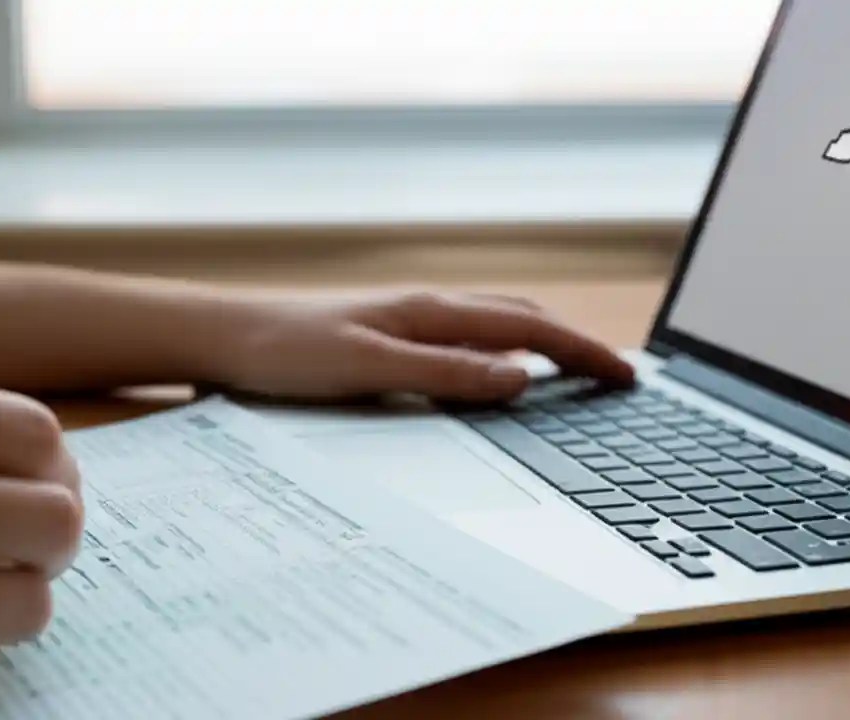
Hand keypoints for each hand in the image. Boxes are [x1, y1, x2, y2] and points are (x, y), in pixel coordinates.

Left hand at [214, 290, 633, 400]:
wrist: (224, 335)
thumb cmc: (286, 351)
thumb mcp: (371, 367)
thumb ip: (446, 371)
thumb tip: (521, 378)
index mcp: (431, 311)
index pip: (529, 328)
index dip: (582, 351)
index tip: (625, 375)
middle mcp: (426, 307)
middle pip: (521, 317)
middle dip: (573, 343)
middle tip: (613, 375)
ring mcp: (408, 316)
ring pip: (495, 322)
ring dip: (541, 341)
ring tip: (572, 368)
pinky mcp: (387, 331)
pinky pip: (465, 335)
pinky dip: (502, 348)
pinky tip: (493, 368)